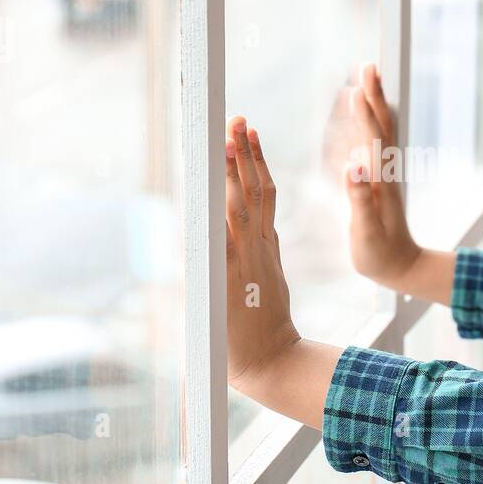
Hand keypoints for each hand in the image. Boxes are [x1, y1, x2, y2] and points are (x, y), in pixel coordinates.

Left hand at [224, 116, 299, 386]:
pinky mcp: (229, 277)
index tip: (250, 134)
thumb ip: (265, 252)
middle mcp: (256, 246)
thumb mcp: (270, 280)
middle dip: (243, 153)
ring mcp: (243, 259)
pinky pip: (221, 235)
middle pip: (251, 189)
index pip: (263, 192)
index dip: (257, 161)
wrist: (273, 362)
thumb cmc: (266, 328)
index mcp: (266, 245)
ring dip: (233, 171)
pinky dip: (216, 208)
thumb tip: (261, 230)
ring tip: (230, 138)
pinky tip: (208, 185)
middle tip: (238, 121)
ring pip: (238, 204)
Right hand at [344, 63, 421, 287]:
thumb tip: (354, 166)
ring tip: (363, 80)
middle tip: (368, 66)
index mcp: (380, 182)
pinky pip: (370, 146)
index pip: (372, 141)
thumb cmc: (380, 254)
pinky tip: (357, 116)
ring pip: (377, 132)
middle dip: (373, 96)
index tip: (356, 88)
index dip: (364, 114)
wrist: (402, 267)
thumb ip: (360, 199)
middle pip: (380, 126)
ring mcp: (382, 175)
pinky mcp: (377, 181)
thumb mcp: (367, 232)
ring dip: (371, 105)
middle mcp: (384, 173)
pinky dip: (363, 125)